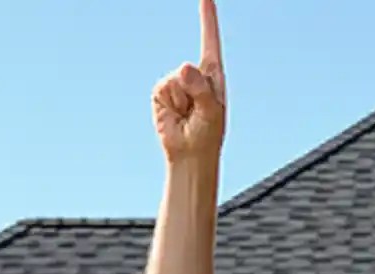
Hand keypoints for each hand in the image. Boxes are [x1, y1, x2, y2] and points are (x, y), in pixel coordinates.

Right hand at [152, 0, 226, 162]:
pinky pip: (163, 88)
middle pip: (190, 69)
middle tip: (197, 113)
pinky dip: (169, 104)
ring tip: (187, 115)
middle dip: (193, 92)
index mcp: (213, 76)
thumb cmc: (207, 134)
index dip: (208, 18)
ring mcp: (176, 82)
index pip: (210, 41)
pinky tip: (176, 115)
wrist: (189, 154)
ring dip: (181, 101)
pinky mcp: (161, 91)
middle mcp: (194, 75)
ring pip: (175, 80)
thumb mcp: (212, 112)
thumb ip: (201, 89)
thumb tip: (184, 66)